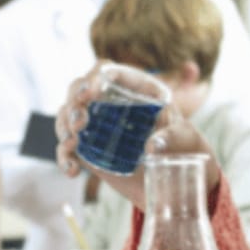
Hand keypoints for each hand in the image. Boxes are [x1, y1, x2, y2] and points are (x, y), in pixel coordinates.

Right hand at [55, 62, 220, 209]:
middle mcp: (110, 102)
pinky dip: (65, 158)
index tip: (92, 92)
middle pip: (78, 89)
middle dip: (72, 102)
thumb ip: (174, 136)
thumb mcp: (187, 137)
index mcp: (134, 89)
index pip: (108, 71)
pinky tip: (73, 170)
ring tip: (72, 143)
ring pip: (67, 116)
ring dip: (63, 126)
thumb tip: (152, 146)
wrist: (177, 178)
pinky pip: (68, 149)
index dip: (95, 77)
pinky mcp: (90, 149)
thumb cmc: (183, 147)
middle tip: (79, 122)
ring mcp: (97, 125)